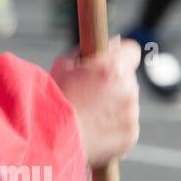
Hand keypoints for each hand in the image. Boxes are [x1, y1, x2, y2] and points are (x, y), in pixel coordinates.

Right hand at [50, 35, 140, 168]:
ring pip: (127, 103)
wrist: (49, 138)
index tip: (111, 61)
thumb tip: (111, 43)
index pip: (132, 50)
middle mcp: (128, 89)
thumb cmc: (52, 98)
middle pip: (128, 79)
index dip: (120, 54)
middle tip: (90, 93)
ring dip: (114, 106)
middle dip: (114, 83)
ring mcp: (131, 114)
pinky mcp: (130, 135)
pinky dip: (114, 127)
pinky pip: (126, 126)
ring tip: (88, 115)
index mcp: (113, 68)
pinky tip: (93, 129)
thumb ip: (89, 52)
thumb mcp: (63, 65)